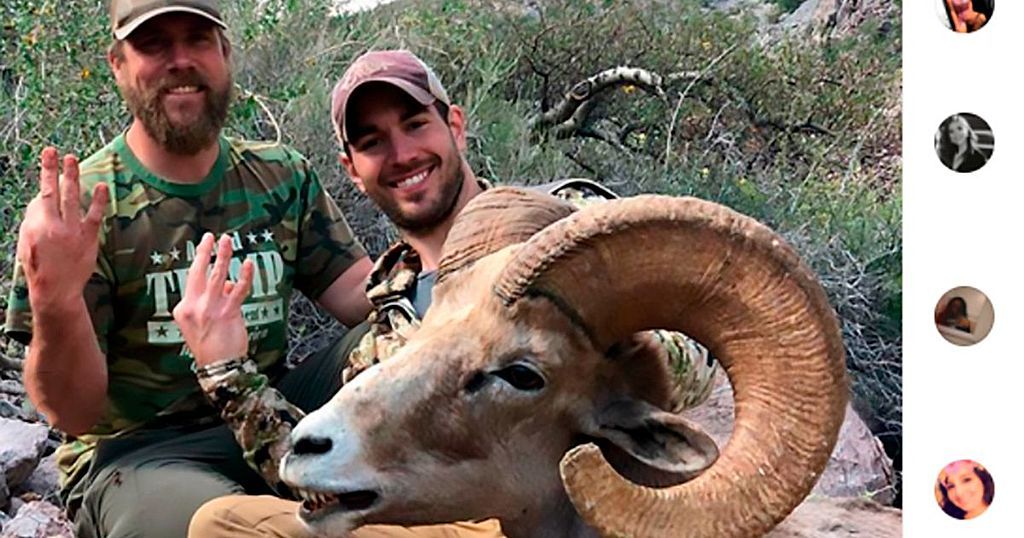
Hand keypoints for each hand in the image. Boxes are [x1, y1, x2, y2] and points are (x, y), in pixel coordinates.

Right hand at [16, 147, 108, 312]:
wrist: (56, 290)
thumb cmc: (39, 267)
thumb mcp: (26, 243)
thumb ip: (32, 221)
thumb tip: (39, 201)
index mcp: (36, 225)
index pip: (41, 195)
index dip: (44, 177)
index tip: (47, 161)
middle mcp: (54, 225)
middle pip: (53, 191)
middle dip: (54, 169)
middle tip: (56, 152)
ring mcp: (72, 230)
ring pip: (72, 198)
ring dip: (73, 177)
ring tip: (73, 160)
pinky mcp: (88, 238)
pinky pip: (94, 214)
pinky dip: (98, 200)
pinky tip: (101, 186)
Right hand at [173, 233, 254, 367]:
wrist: (218, 368)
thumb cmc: (211, 346)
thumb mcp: (202, 322)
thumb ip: (213, 300)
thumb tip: (226, 283)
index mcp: (183, 309)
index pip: (191, 281)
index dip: (201, 265)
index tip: (205, 248)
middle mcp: (193, 307)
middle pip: (197, 273)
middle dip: (203, 251)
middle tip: (210, 236)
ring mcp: (210, 310)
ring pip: (216, 276)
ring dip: (222, 256)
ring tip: (227, 240)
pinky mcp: (228, 314)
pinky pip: (238, 290)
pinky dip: (244, 276)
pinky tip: (248, 264)